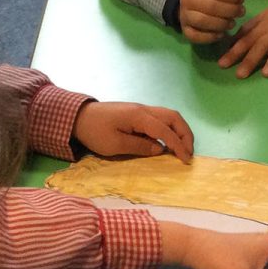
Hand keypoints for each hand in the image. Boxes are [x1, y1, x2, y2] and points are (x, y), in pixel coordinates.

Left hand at [74, 101, 193, 162]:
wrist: (78, 116)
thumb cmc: (94, 131)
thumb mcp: (114, 145)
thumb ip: (139, 147)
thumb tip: (160, 149)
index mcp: (139, 117)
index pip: (165, 131)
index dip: (178, 145)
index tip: (186, 159)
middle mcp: (144, 109)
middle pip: (173, 117)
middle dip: (185, 134)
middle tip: (189, 152)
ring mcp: (141, 109)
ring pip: (169, 115)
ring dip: (179, 130)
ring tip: (182, 147)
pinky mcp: (137, 112)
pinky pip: (160, 118)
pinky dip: (170, 128)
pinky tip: (168, 141)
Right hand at [179, 0, 244, 43]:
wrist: (192, 1)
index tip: (241, 0)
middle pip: (211, 7)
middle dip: (230, 11)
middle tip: (241, 12)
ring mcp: (184, 16)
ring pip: (203, 21)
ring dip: (222, 24)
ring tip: (232, 23)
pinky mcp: (185, 30)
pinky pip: (196, 36)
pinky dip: (211, 37)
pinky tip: (222, 34)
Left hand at [218, 0, 267, 78]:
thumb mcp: (263, 17)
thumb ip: (248, 29)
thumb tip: (230, 42)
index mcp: (263, 27)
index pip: (246, 40)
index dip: (233, 52)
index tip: (222, 64)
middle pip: (261, 46)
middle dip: (250, 60)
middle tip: (240, 75)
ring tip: (266, 74)